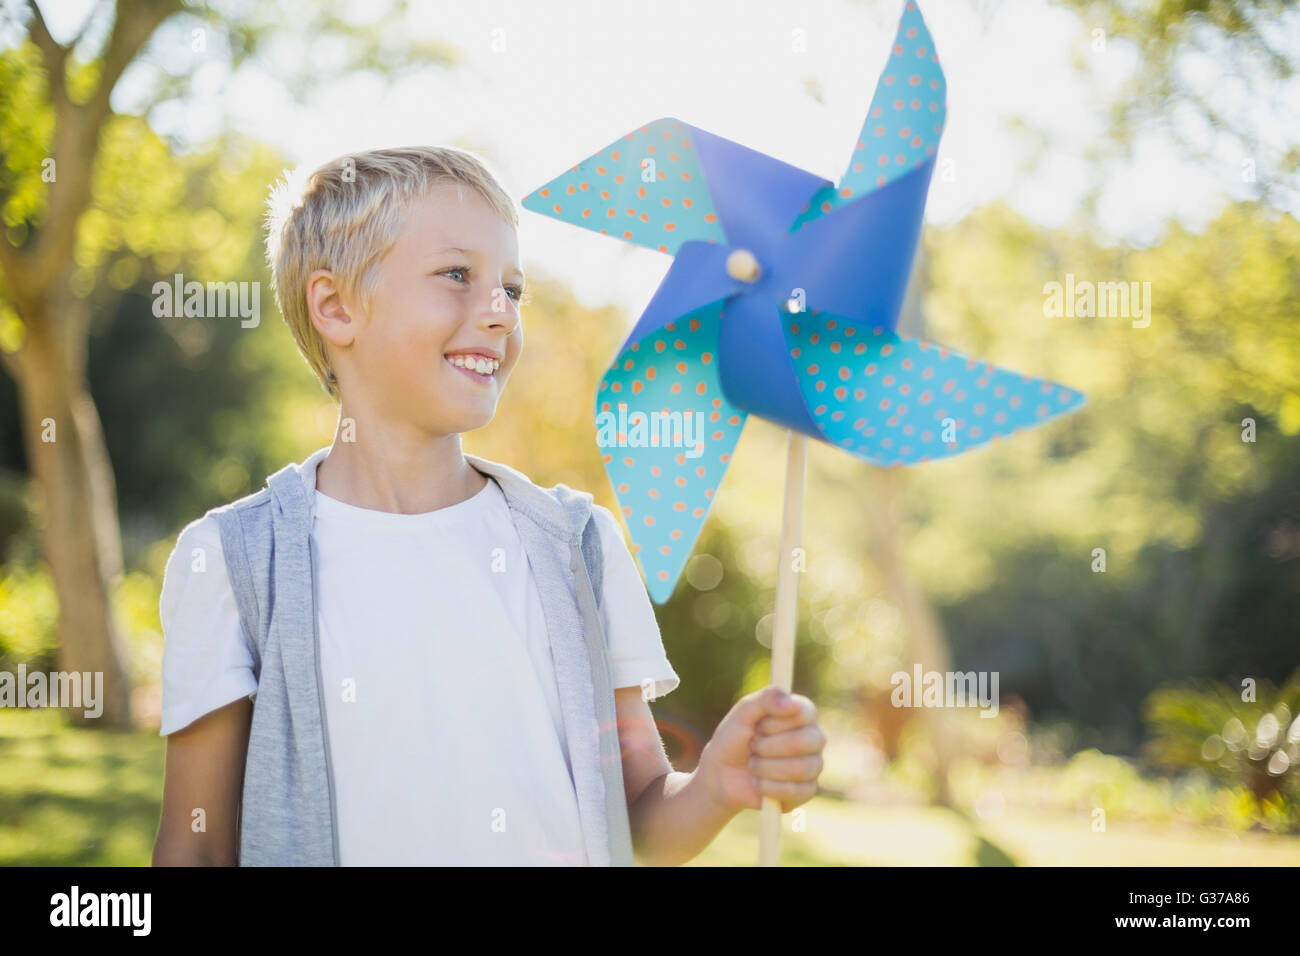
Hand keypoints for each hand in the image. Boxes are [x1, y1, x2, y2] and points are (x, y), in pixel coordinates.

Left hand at [697, 686, 825, 813]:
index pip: (806, 713)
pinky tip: (758, 782)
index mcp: (801, 714)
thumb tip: (791, 702)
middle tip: (753, 746)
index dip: (777, 722)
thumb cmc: (734, 738)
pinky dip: (768, 787)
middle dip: (767, 746)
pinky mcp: (807, 790)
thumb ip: (766, 699)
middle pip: (804, 742)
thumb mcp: (743, 712)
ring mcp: (813, 765)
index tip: (759, 724)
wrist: (722, 774)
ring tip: (753, 764)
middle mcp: (813, 738)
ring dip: (765, 767)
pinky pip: (795, 791)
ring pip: (800, 768)